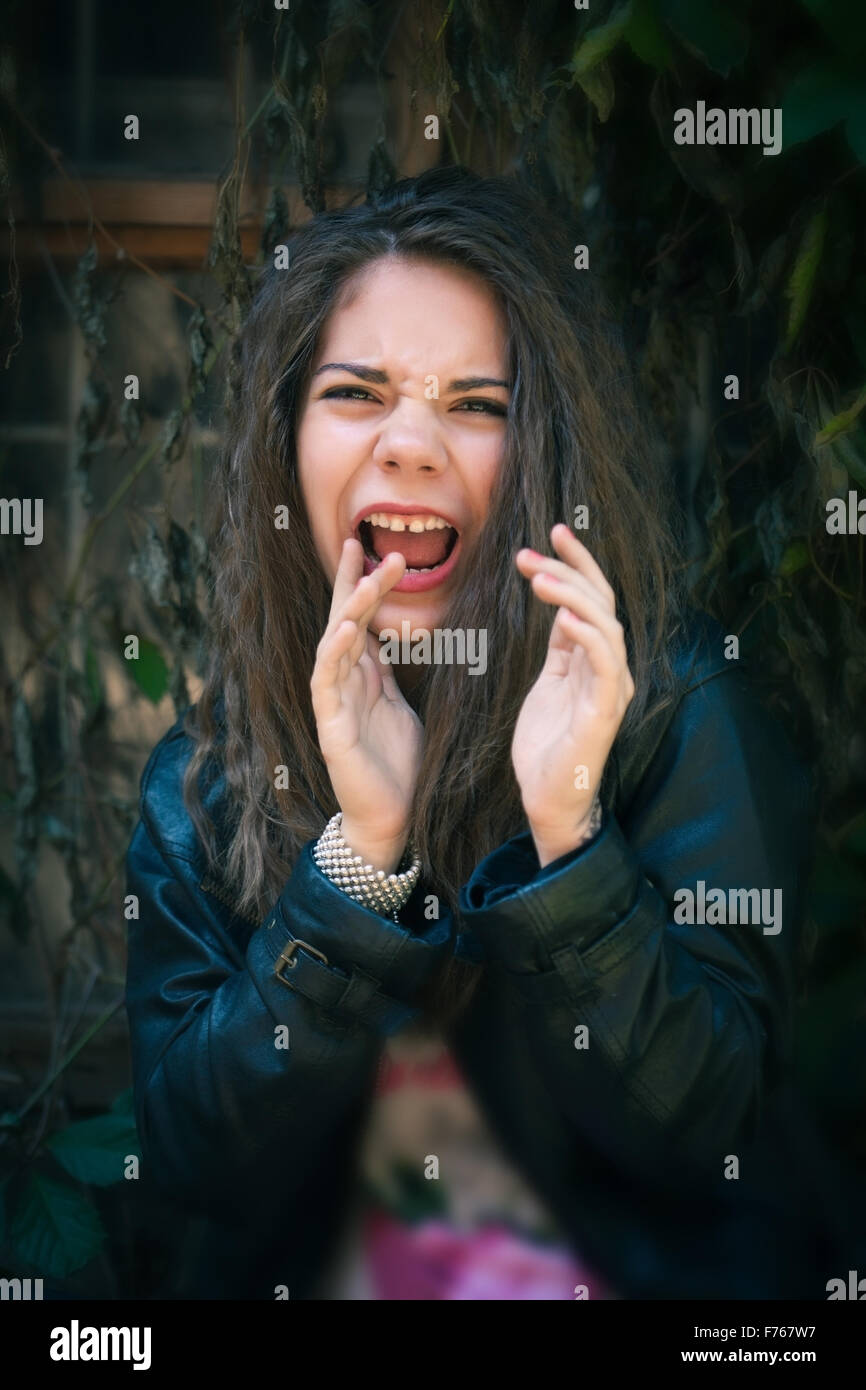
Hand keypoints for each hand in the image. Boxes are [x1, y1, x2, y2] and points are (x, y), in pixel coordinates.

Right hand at [310, 539, 422, 871]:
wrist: (391, 818)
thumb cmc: (398, 766)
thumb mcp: (402, 708)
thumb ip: (392, 675)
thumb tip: (396, 637)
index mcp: (363, 678)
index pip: (361, 621)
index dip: (367, 585)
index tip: (379, 552)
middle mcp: (343, 683)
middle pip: (342, 622)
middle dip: (352, 583)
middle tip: (362, 544)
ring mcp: (333, 703)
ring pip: (333, 644)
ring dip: (347, 610)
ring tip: (365, 579)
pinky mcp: (330, 727)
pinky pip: (326, 682)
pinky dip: (334, 653)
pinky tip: (344, 630)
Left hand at [512, 524, 634, 866]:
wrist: (549, 801)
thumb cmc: (547, 748)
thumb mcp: (548, 685)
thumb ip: (560, 649)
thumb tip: (560, 608)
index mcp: (595, 660)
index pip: (594, 599)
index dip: (577, 563)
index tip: (553, 531)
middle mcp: (610, 669)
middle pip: (602, 603)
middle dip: (568, 571)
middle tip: (528, 554)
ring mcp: (611, 689)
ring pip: (604, 626)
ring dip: (571, 597)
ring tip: (538, 578)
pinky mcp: (604, 712)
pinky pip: (605, 665)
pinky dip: (588, 637)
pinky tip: (563, 619)